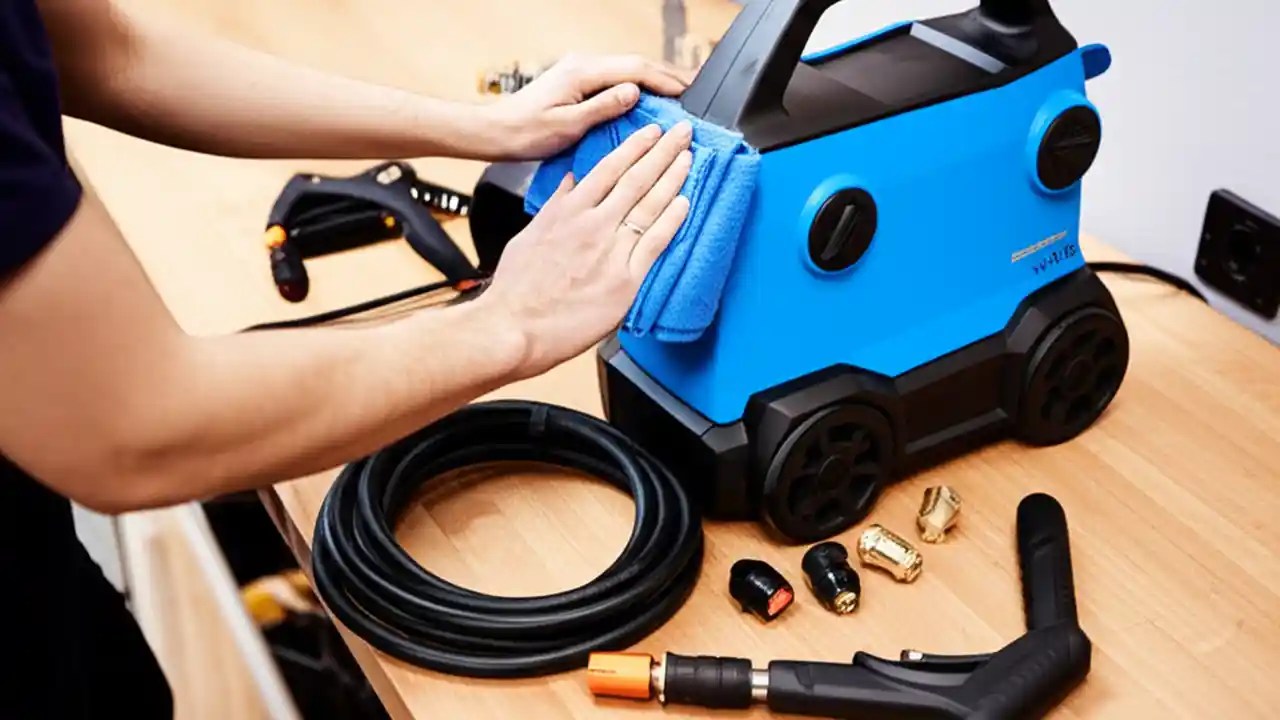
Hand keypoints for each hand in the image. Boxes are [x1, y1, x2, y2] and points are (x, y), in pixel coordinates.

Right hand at [479, 121, 693, 377]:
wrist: (512, 326)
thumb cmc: (515, 289)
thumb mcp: (529, 235)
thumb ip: (555, 207)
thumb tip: (570, 183)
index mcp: (568, 211)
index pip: (609, 168)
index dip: (635, 146)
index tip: (651, 131)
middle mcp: (592, 225)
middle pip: (636, 179)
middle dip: (663, 151)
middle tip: (683, 132)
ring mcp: (610, 251)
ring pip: (649, 205)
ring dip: (672, 178)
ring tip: (688, 158)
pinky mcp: (624, 281)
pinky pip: (655, 243)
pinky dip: (672, 221)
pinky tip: (685, 203)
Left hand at [484, 53, 692, 160]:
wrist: (497, 131)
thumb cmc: (526, 133)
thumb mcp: (567, 125)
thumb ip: (602, 107)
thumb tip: (634, 92)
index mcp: (583, 72)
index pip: (636, 70)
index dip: (666, 81)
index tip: (689, 94)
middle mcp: (584, 65)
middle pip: (636, 64)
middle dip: (667, 77)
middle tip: (696, 92)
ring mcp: (581, 71)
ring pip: (628, 70)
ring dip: (655, 81)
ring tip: (680, 95)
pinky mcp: (578, 81)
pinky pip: (617, 78)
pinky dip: (639, 87)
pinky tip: (650, 99)